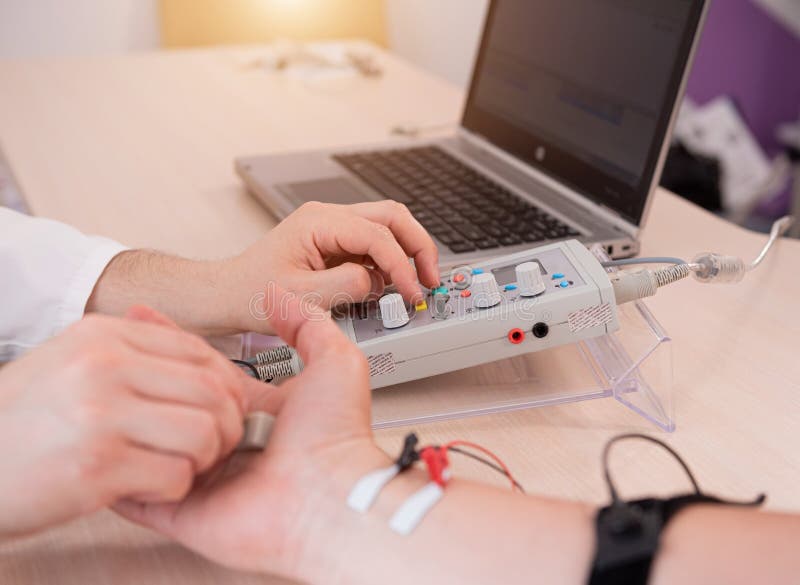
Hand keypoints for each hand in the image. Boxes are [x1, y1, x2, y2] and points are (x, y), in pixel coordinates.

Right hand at [0, 307, 261, 540]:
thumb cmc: (22, 420)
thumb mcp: (71, 362)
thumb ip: (134, 353)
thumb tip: (207, 361)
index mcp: (103, 334)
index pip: (200, 350)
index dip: (226, 384)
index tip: (222, 408)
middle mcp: (104, 365)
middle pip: (213, 391)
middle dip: (227, 425)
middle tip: (214, 445)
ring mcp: (99, 415)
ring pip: (204, 433)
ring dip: (204, 459)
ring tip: (179, 466)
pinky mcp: (95, 467)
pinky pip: (175, 476)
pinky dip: (173, 488)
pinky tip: (146, 487)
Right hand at [114, 292, 388, 577]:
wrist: (329, 498)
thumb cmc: (336, 435)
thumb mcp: (334, 361)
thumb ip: (307, 324)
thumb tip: (279, 295)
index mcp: (255, 409)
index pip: (200, 370)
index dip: (171, 344)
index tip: (138, 313)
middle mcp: (225, 441)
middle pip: (174, 400)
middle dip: (157, 378)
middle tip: (154, 366)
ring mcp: (202, 476)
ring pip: (154, 437)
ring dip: (154, 420)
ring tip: (170, 417)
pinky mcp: (182, 508)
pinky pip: (139, 490)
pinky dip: (125, 473)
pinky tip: (109, 446)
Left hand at [224, 200, 439, 332]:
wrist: (228, 294)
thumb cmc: (252, 293)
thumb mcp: (302, 297)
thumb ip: (347, 286)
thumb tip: (379, 282)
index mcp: (319, 222)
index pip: (377, 235)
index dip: (402, 264)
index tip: (412, 291)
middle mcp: (328, 217)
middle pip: (392, 216)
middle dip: (418, 245)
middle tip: (431, 277)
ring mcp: (333, 228)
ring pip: (387, 226)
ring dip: (407, 252)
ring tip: (416, 282)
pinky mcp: (335, 243)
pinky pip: (373, 245)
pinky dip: (390, 262)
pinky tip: (392, 284)